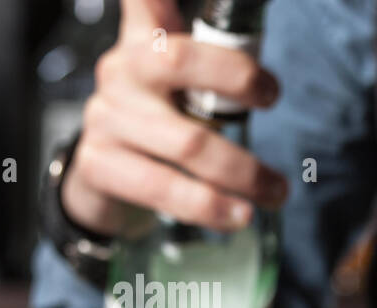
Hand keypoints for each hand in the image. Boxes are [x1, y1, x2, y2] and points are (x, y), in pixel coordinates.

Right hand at [61, 0, 287, 236]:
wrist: (102, 179)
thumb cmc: (154, 122)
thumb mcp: (172, 80)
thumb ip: (202, 50)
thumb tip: (242, 19)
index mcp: (143, 45)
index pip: (155, 5)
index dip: (211, 32)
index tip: (268, 85)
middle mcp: (119, 72)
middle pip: (181, 61)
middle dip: (238, 90)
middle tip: (277, 118)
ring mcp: (105, 118)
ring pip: (185, 141)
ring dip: (242, 173)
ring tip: (275, 193)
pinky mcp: (99, 166)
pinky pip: (161, 187)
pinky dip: (208, 206)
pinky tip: (236, 218)